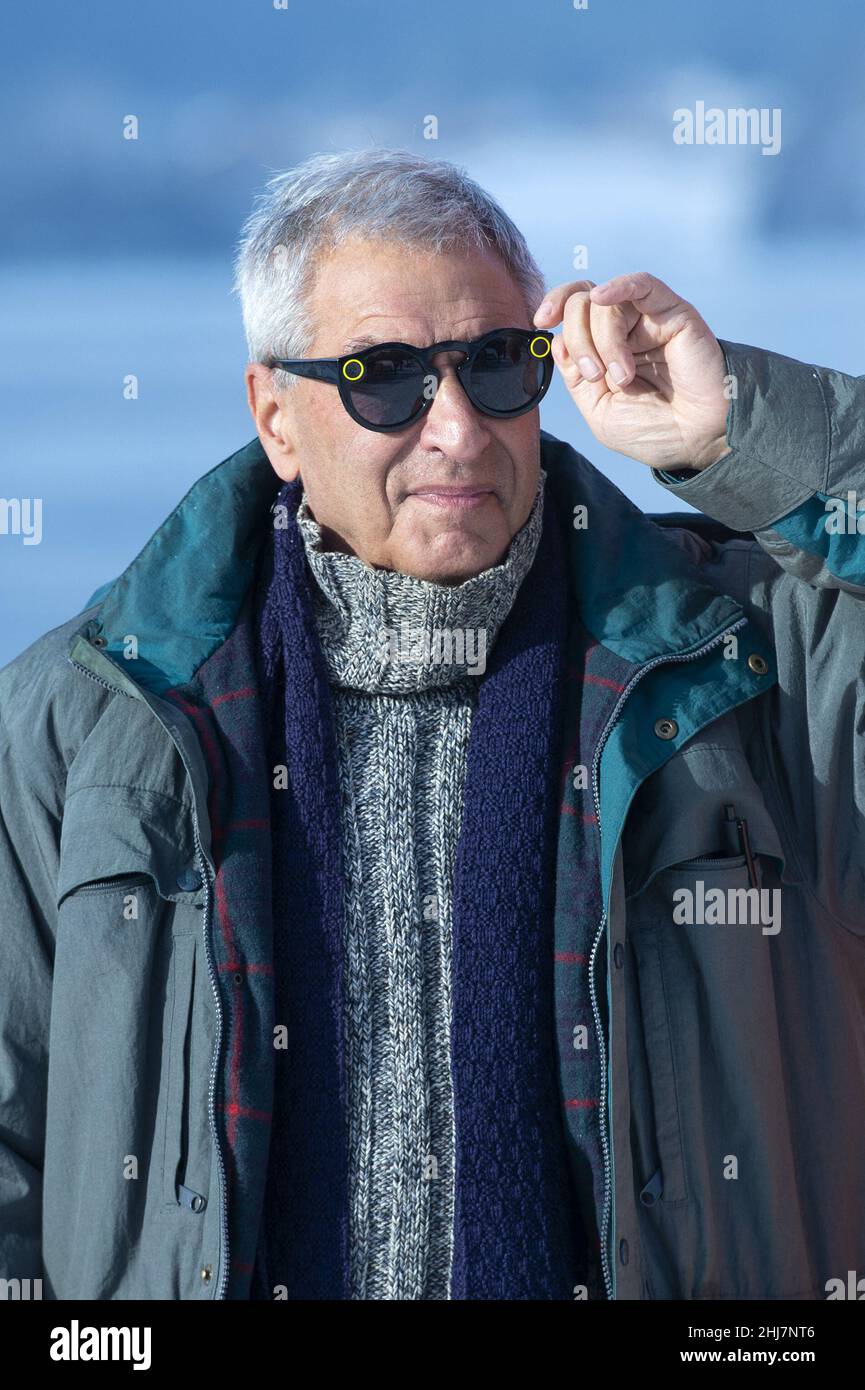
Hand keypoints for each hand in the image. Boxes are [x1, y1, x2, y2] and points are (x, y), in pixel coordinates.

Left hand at [533, 272, 731, 471]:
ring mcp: (648, 320)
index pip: (572, 311)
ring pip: (605, 304)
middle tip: (595, 376)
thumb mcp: (599, 411)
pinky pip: (641, 284)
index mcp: (605, 349)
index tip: (540, 324)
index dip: (552, 309)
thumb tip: (557, 339)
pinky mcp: (672, 313)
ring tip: (624, 377)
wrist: (699, 439)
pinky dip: (618, 286)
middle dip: (578, 339)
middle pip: (581, 304)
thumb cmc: (654, 430)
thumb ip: (575, 376)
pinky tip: (604, 297)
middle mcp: (625, 330)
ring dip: (603, 342)